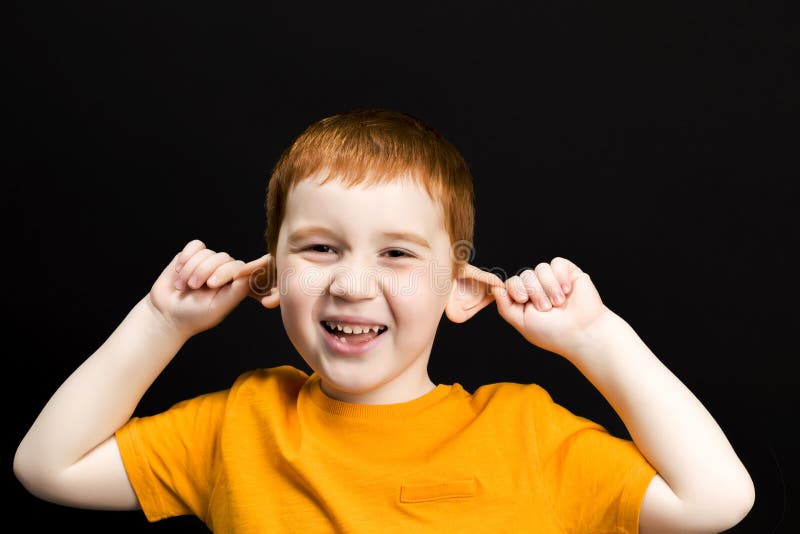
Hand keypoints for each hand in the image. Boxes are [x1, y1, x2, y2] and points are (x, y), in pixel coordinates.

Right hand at [148, 239, 272, 337]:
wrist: (166, 313)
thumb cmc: (195, 315)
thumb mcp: (218, 307)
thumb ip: (237, 291)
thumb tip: (250, 273)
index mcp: (235, 284)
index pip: (241, 269)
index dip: (229, 271)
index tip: (214, 282)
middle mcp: (224, 271)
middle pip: (223, 258)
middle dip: (206, 271)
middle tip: (195, 287)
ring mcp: (208, 261)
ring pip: (207, 252)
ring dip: (192, 268)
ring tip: (183, 286)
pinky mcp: (192, 255)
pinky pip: (195, 246)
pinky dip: (186, 257)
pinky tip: (179, 271)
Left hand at [492, 257, 610, 357]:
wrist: (582, 332)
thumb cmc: (553, 332)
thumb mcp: (521, 322)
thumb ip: (505, 306)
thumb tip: (494, 287)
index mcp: (526, 300)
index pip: (512, 282)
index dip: (516, 288)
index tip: (523, 300)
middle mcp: (539, 288)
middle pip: (525, 275)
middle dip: (534, 291)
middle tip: (546, 308)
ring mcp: (554, 280)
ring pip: (541, 268)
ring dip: (548, 287)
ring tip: (559, 302)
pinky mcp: (569, 273)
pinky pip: (557, 263)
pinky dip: (560, 277)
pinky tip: (567, 291)